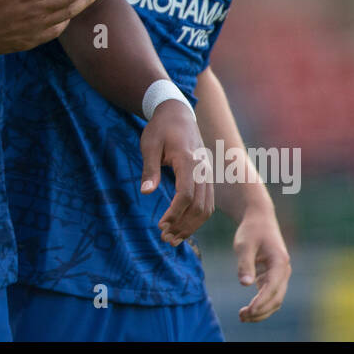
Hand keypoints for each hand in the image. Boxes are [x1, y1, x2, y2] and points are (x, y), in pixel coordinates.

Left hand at [142, 101, 213, 243]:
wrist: (177, 114)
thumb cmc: (160, 129)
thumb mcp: (149, 145)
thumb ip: (149, 169)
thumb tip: (146, 192)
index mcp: (188, 159)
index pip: (186, 194)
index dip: (175, 213)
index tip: (160, 225)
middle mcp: (202, 168)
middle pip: (200, 205)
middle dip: (183, 225)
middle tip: (164, 238)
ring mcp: (207, 173)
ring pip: (207, 207)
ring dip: (191, 226)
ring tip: (173, 239)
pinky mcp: (207, 178)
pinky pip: (208, 202)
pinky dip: (197, 218)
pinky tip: (183, 228)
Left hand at [233, 207, 290, 321]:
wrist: (259, 218)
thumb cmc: (251, 230)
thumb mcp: (244, 244)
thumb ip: (245, 263)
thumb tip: (245, 284)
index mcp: (280, 261)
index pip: (272, 287)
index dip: (261, 301)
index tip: (248, 310)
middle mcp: (284, 270)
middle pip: (277, 298)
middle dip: (261, 310)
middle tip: (242, 317)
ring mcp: (280, 274)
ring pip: (275, 299)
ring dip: (262, 310)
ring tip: (243, 317)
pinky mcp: (273, 276)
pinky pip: (270, 295)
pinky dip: (261, 304)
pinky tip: (248, 310)